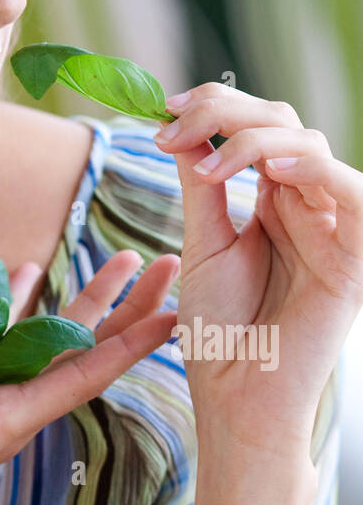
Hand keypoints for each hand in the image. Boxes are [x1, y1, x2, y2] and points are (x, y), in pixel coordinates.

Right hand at [0, 251, 179, 504]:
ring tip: (117, 262)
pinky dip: (19, 305)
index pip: (77, 380)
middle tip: (165, 264)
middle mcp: (3, 411)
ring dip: (83, 303)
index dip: (127, 346)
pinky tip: (30, 274)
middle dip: (124, 310)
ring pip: (46, 344)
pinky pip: (1, 341)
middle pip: (79, 354)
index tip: (174, 313)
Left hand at [152, 83, 362, 456]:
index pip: (256, 125)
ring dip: (256, 136)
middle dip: (225, 109)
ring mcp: (332, 228)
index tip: (160, 110)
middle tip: (173, 123)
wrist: (237, 397)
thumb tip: (182, 126)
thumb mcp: (204, 244)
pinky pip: (356, 195)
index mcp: (273, 200)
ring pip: (312, 146)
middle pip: (283, 122)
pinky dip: (315, 170)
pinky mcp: (354, 258)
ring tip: (210, 160)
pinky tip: (270, 170)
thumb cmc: (220, 331)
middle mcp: (306, 205)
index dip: (213, 107)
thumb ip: (202, 185)